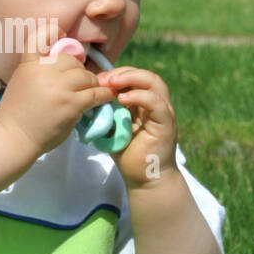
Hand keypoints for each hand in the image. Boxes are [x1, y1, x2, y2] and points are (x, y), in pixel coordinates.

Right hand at [0, 21, 116, 161]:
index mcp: (29, 63)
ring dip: (91, 83)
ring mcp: (58, 87)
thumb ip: (39, 68)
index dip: (54, 31)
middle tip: (78, 83)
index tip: (62, 34)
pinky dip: (103, 94)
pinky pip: (95, 93)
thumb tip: (67, 62)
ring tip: (90, 91)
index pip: (41, 35)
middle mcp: (43, 70)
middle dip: (78, 71)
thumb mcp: (22, 80)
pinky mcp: (71, 103)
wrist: (13, 137)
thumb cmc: (17, 112)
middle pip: (72, 61)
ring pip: (86, 76)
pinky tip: (106, 96)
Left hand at [94, 67, 177, 188]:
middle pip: (146, 76)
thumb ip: (106, 113)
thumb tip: (88, 99)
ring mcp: (163, 113)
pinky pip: (156, 103)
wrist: (144, 179)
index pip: (137, 78)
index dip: (118, 74)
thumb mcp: (113, 128)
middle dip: (124, 73)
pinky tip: (122, 99)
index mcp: (145, 104)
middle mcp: (158, 105)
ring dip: (132, 79)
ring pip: (155, 83)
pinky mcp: (165, 124)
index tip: (98, 80)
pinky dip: (139, 96)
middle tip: (104, 79)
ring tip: (112, 83)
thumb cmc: (128, 155)